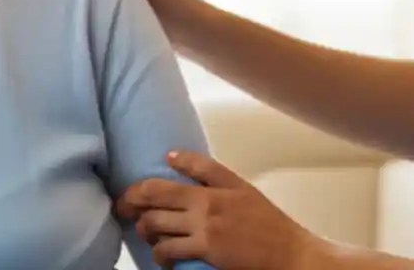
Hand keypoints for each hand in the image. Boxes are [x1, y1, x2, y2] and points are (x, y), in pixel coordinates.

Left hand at [118, 151, 326, 269]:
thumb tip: (170, 155)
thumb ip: (206, 171)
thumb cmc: (266, 220)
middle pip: (153, 200)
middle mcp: (205, 204)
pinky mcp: (207, 251)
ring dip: (145, 232)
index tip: (128, 195)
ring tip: (148, 236)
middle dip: (130, 207)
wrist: (288, 251)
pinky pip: (170, 252)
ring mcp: (205, 229)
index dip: (137, 189)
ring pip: (157, 226)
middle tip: (124, 214)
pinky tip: (163, 259)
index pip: (163, 181)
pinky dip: (160, 256)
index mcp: (212, 187)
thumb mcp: (240, 186)